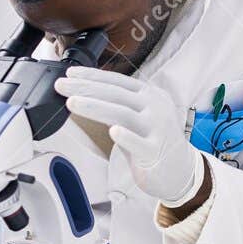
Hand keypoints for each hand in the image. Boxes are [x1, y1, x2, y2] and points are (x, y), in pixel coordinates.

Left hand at [54, 68, 204, 205]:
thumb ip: (118, 104)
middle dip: (85, 88)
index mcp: (149, 95)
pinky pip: (139, 143)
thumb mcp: (139, 115)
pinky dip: (126, 137)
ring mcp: (157, 128)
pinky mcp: (155, 151)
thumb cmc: (154, 141)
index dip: (92, 76)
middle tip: (61, 85)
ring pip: (123, 113)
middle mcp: (155, 107)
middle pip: (116, 94)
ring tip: (72, 103)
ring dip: (95, 107)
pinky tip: (113, 132)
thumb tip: (83, 93)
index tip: (69, 73)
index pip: (117, 81)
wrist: (181, 170)